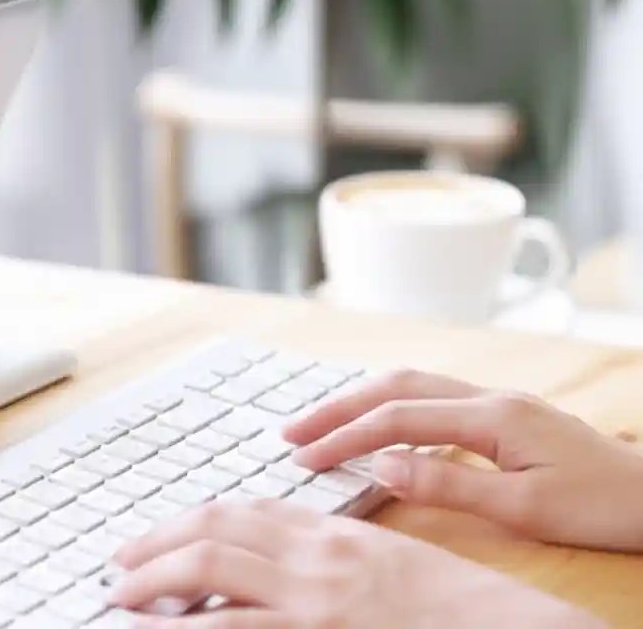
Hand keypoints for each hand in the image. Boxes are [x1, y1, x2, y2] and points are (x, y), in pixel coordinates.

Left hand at [110, 499, 602, 627]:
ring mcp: (314, 596)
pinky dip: (185, 625)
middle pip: (214, 527)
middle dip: (157, 541)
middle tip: (121, 561)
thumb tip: (279, 562)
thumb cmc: (457, 606)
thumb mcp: (389, 564)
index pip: (244, 510)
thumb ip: (332, 556)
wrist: (510, 627)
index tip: (160, 534)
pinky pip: (232, 624)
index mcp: (333, 532)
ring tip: (121, 593)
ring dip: (154, 577)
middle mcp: (315, 554)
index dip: (191, 520)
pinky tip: (153, 627)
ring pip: (210, 565)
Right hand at [284, 370, 642, 551]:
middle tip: (291, 429)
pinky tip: (376, 423)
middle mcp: (491, 397)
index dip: (345, 436)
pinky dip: (391, 404)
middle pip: (396, 387)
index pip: (399, 419)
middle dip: (338, 406)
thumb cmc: (602, 507)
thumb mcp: (525, 508)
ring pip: (413, 384)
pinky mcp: (504, 414)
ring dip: (361, 399)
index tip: (305, 458)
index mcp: (494, 417)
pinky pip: (432, 396)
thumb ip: (450, 483)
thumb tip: (381, 464)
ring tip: (319, 420)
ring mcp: (499, 402)